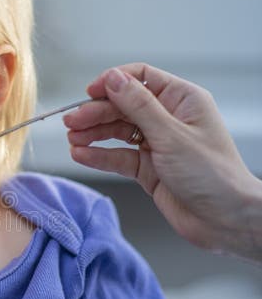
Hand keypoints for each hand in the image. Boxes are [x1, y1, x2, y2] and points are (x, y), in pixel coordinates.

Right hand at [63, 63, 261, 260]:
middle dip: (96, 113)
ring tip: (73, 139)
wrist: (225, 220)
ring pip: (118, 132)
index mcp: (182, 100)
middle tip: (72, 122)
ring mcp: (158, 144)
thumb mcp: (171, 135)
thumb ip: (139, 106)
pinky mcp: (149, 169)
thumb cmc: (212, 176)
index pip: (140, 78)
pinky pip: (119, 157)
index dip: (113, 82)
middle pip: (123, 106)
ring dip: (94, 134)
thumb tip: (113, 78)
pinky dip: (99, 156)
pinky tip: (81, 155)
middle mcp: (169, 119)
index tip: (89, 92)